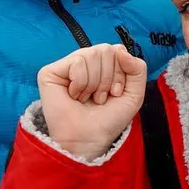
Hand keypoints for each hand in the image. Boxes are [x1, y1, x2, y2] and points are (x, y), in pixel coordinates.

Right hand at [36, 44, 146, 160]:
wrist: (89, 138)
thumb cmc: (108, 119)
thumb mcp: (134, 94)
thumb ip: (138, 68)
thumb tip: (121, 50)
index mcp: (102, 64)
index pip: (118, 49)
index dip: (121, 72)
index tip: (115, 93)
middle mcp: (85, 61)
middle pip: (106, 49)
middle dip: (108, 78)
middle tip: (100, 98)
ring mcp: (67, 65)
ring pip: (91, 54)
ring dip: (94, 84)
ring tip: (87, 98)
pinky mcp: (50, 72)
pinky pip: (77, 62)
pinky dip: (81, 83)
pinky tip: (74, 96)